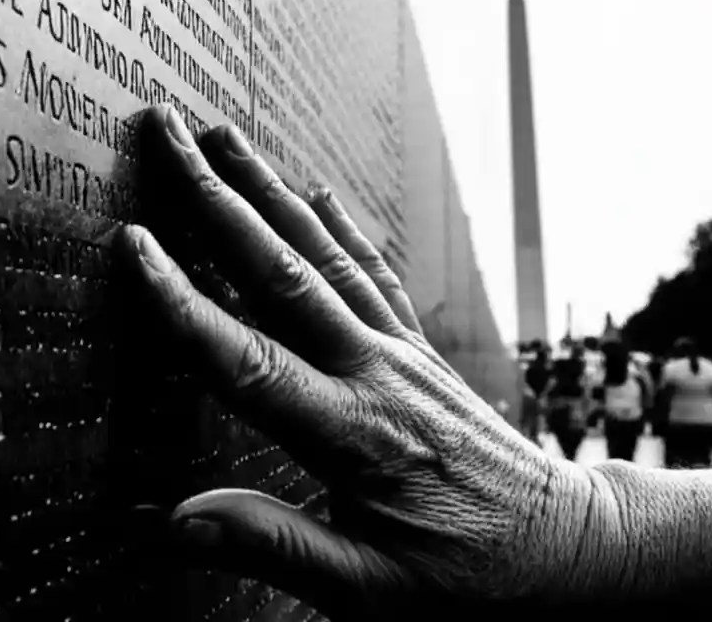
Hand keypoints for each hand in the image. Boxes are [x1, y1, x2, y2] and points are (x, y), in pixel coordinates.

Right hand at [120, 107, 624, 617]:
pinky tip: (319, 191)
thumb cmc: (474, 587)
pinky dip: (347, 229)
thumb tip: (175, 523)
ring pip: (327, 258)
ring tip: (224, 137)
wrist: (576, 554)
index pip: (247, 358)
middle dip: (218, 199)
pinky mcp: (426, 356)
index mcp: (354, 438)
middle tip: (169, 135)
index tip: (135, 240)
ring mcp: (406, 357)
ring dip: (271, 191)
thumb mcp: (371, 596)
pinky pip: (379, 277)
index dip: (182, 301)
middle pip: (283, 274)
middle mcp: (378, 378)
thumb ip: (274, 546)